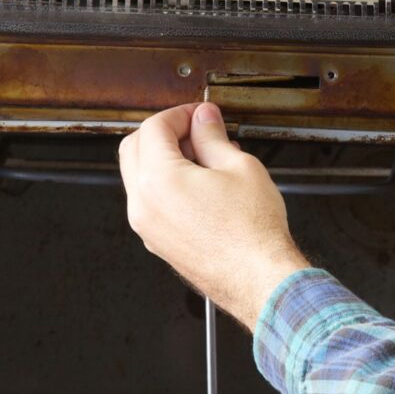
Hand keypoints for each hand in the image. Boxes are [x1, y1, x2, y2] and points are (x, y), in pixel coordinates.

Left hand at [119, 103, 308, 329]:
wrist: (260, 280)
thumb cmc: (253, 232)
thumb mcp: (238, 166)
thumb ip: (212, 136)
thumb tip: (204, 118)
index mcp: (158, 179)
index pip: (153, 127)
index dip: (179, 113)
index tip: (199, 114)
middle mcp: (142, 204)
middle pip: (134, 148)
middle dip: (163, 132)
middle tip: (196, 130)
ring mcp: (146, 226)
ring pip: (138, 176)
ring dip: (162, 157)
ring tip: (204, 158)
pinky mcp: (157, 242)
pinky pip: (149, 201)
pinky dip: (165, 183)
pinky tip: (200, 182)